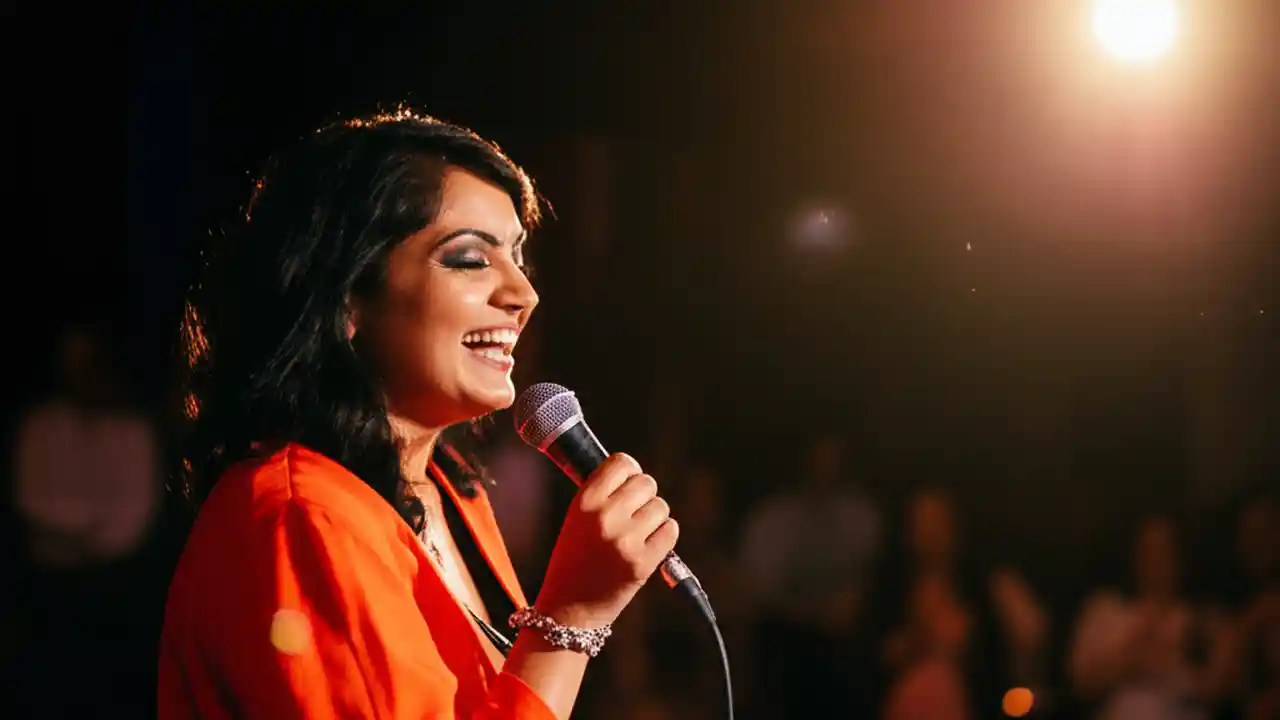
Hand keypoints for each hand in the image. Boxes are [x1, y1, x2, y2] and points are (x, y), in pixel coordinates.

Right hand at [535, 453, 678, 628]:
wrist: (569, 611)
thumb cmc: (574, 561)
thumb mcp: (575, 520)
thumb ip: (602, 495)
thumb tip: (635, 476)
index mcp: (584, 502)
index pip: (621, 463)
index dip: (629, 471)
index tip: (628, 483)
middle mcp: (605, 517)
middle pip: (647, 483)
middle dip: (644, 496)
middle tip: (634, 514)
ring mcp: (625, 540)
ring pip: (661, 507)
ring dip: (654, 518)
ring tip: (637, 535)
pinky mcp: (643, 563)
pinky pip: (670, 531)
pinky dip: (664, 537)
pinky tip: (648, 547)